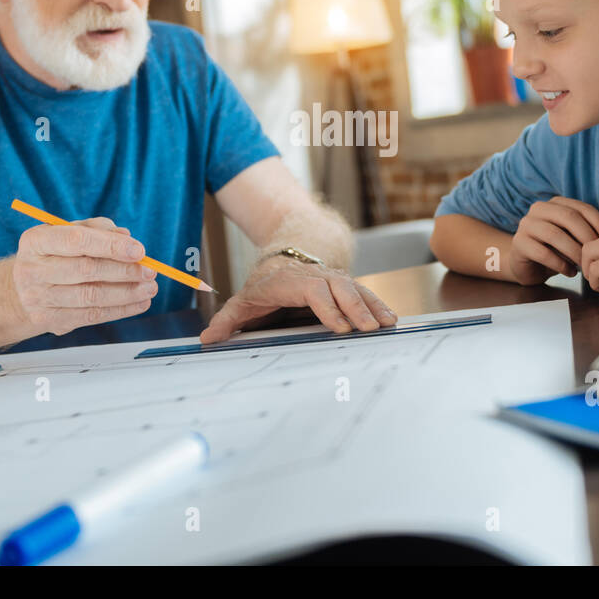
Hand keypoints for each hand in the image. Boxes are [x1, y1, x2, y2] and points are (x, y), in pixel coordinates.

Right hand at [11, 216, 157, 334]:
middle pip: (86, 270)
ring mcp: (39, 298)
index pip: (76, 240)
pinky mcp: (50, 320)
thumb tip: (126, 237)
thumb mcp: (67, 232)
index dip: (111, 245)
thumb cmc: (53, 255)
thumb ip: (97, 229)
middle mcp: (32, 270)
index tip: (139, 250)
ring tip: (149, 288)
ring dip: (127, 293)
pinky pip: (91, 316)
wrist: (22, 291)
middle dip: (124, 271)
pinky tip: (139, 302)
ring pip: (91, 296)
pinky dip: (120, 310)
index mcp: (36, 241)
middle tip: (150, 271)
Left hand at [198, 256, 397, 343]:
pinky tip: (390, 319)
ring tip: (388, 323)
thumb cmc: (264, 287)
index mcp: (290, 282)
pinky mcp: (345, 286)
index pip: (312, 291)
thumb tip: (207, 338)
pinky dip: (378, 305)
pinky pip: (364, 294)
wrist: (283, 260)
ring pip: (356, 289)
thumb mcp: (242, 302)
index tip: (339, 326)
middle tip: (368, 329)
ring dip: (372, 306)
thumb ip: (227, 320)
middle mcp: (316, 277)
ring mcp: (333, 280)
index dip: (327, 307)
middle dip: (355, 308)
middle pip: (339, 288)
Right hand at [509, 196, 598, 285]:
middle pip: (568, 217)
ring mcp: (526, 224)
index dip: (598, 222)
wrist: (526, 264)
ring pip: (554, 235)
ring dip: (574, 252)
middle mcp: (539, 209)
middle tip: (597, 255)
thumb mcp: (575, 238)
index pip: (581, 207)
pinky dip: (560, 264)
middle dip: (586, 237)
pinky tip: (571, 273)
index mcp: (555, 203)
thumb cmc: (555, 249)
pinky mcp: (519, 243)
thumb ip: (592, 230)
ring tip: (584, 266)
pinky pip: (542, 253)